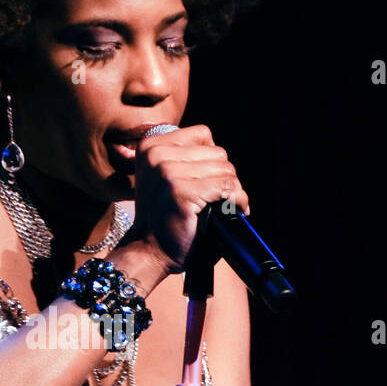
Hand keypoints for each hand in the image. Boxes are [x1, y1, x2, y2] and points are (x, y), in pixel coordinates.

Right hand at [129, 124, 249, 273]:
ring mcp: (168, 173)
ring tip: (223, 207)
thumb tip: (217, 146)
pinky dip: (238, 201)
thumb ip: (183, 156)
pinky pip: (227, 187)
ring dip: (232, 191)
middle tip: (219, 199)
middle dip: (224, 177)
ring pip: (226, 169)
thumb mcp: (163, 177)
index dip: (212, 158)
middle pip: (218, 152)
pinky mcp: (182, 192)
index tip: (209, 180)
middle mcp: (156, 155)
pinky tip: (232, 211)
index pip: (202, 134)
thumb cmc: (163, 218)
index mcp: (151, 145)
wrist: (149, 251)